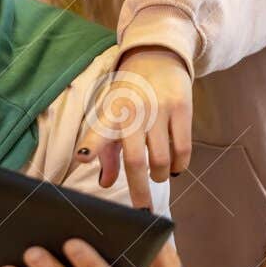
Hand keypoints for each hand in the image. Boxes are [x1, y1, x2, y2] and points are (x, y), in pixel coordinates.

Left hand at [75, 46, 191, 210]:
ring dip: (160, 176)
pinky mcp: (182, 107)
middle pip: (136, 161)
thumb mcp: (113, 116)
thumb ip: (108, 152)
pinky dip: (179, 165)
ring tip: (158, 176)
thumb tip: (105, 184)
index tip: (82, 158)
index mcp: (111, 113)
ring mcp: (159, 108)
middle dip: (139, 192)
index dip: (91, 146)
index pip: (98, 131)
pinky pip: (183, 148)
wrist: (157, 57)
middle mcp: (133, 111)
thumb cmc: (129, 94)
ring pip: (162, 159)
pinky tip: (175, 167)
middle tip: (142, 210)